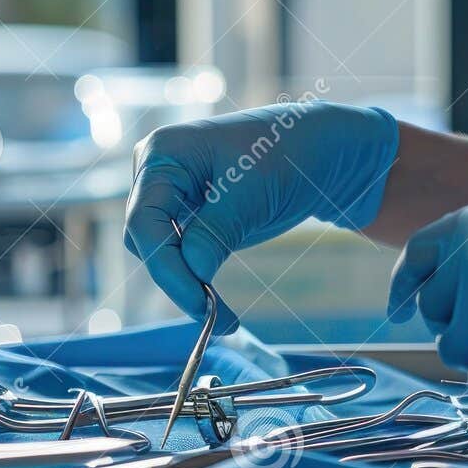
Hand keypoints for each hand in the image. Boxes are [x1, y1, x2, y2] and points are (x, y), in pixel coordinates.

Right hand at [124, 101, 398, 331]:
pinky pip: (182, 257)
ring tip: (225, 316)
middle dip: (177, 279)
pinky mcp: (193, 219)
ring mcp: (174, 197)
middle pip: (146, 240)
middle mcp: (158, 174)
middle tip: (215, 315)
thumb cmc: (289, 153)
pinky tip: (219, 306)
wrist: (322, 152)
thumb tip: (191, 270)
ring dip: (186, 285)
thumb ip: (215, 231)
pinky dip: (197, 281)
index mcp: (163, 154)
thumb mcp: (253, 193)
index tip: (198, 303)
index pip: (144, 220)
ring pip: (161, 253)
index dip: (166, 266)